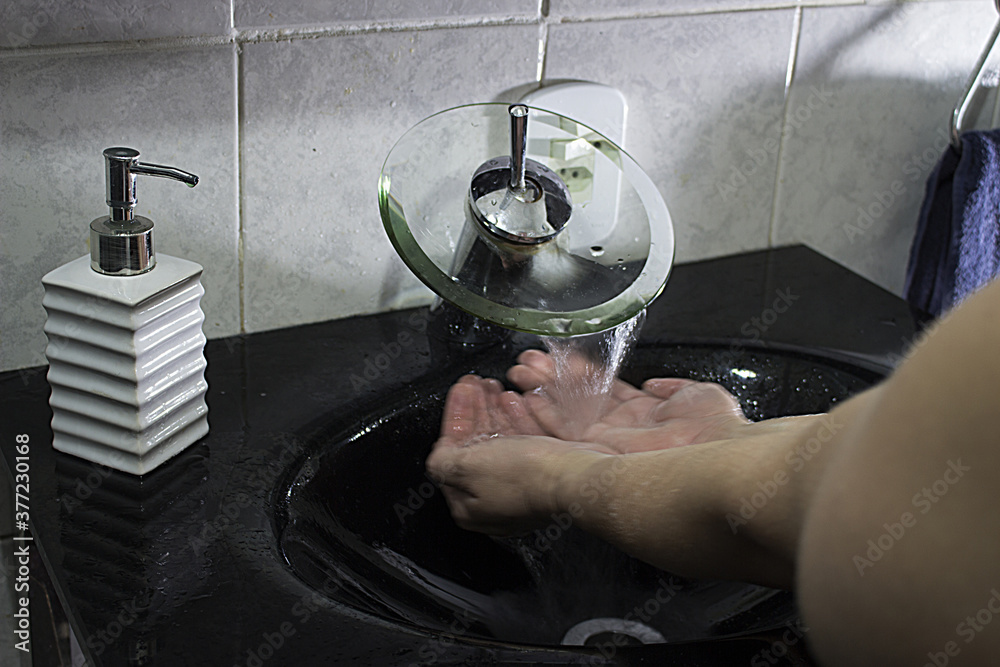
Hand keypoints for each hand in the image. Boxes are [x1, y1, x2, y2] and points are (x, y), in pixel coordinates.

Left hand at [426, 375, 608, 534]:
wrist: (576, 477)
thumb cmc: (526, 476)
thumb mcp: (467, 465)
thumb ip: (442, 461)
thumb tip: (439, 456)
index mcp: (468, 507)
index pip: (451, 455)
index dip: (455, 417)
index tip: (461, 391)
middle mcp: (493, 502)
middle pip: (476, 447)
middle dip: (476, 410)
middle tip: (476, 384)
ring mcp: (519, 489)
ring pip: (500, 442)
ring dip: (495, 410)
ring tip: (494, 387)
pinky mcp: (543, 476)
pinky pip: (524, 444)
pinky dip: (517, 420)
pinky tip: (515, 400)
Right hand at [507, 349, 750, 451]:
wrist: (720, 456)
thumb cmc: (718, 429)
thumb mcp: (695, 394)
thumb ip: (670, 387)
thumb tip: (654, 383)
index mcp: (645, 415)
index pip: (604, 392)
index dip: (579, 375)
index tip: (557, 360)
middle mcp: (622, 431)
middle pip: (578, 402)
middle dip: (551, 381)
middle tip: (527, 365)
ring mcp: (608, 443)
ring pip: (565, 415)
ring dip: (540, 392)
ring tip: (519, 373)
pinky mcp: (596, 453)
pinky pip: (562, 431)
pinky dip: (540, 415)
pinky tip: (522, 398)